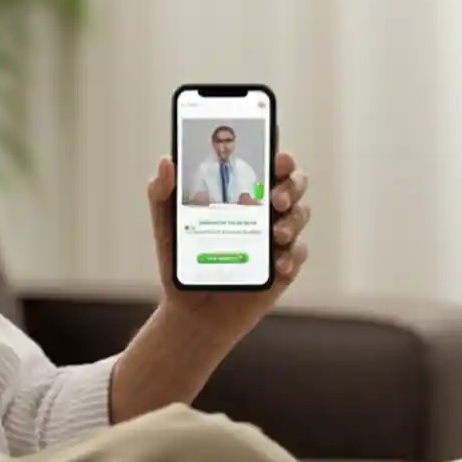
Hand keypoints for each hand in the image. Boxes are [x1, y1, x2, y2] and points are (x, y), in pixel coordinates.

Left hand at [147, 149, 310, 347]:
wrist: (190, 306)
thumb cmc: (181, 256)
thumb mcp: (166, 223)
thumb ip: (161, 191)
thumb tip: (167, 161)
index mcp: (241, 189)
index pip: (267, 162)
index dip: (278, 155)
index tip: (276, 156)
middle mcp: (265, 207)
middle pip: (294, 184)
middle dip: (292, 185)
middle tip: (276, 199)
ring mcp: (277, 236)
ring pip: (300, 215)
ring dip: (293, 221)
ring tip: (275, 234)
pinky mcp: (283, 265)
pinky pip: (298, 254)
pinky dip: (292, 256)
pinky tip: (279, 264)